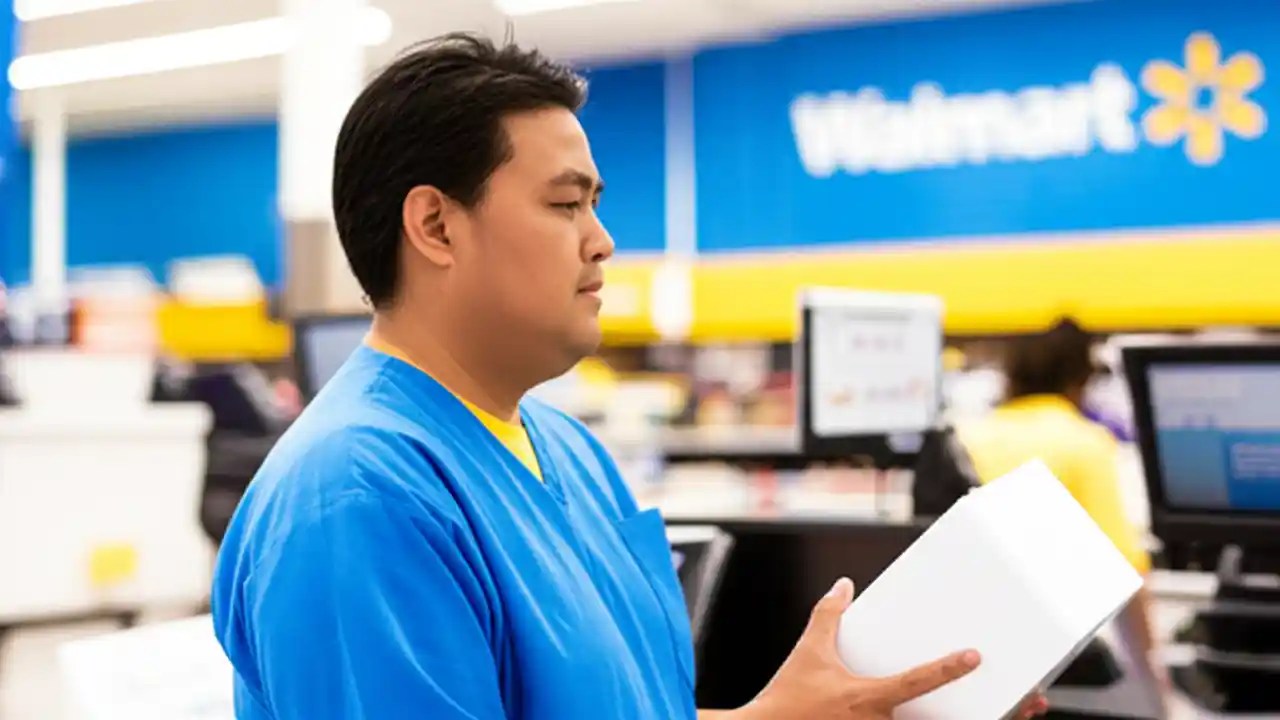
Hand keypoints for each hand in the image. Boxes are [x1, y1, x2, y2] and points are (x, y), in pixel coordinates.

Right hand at [738, 578, 1048, 719]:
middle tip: (1031, 702)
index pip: (915, 681)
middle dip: (997, 714)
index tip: (976, 655)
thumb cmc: (789, 697)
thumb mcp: (808, 652)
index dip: (947, 668)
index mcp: (868, 698)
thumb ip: (828, 616)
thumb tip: (844, 585)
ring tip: (1022, 714)